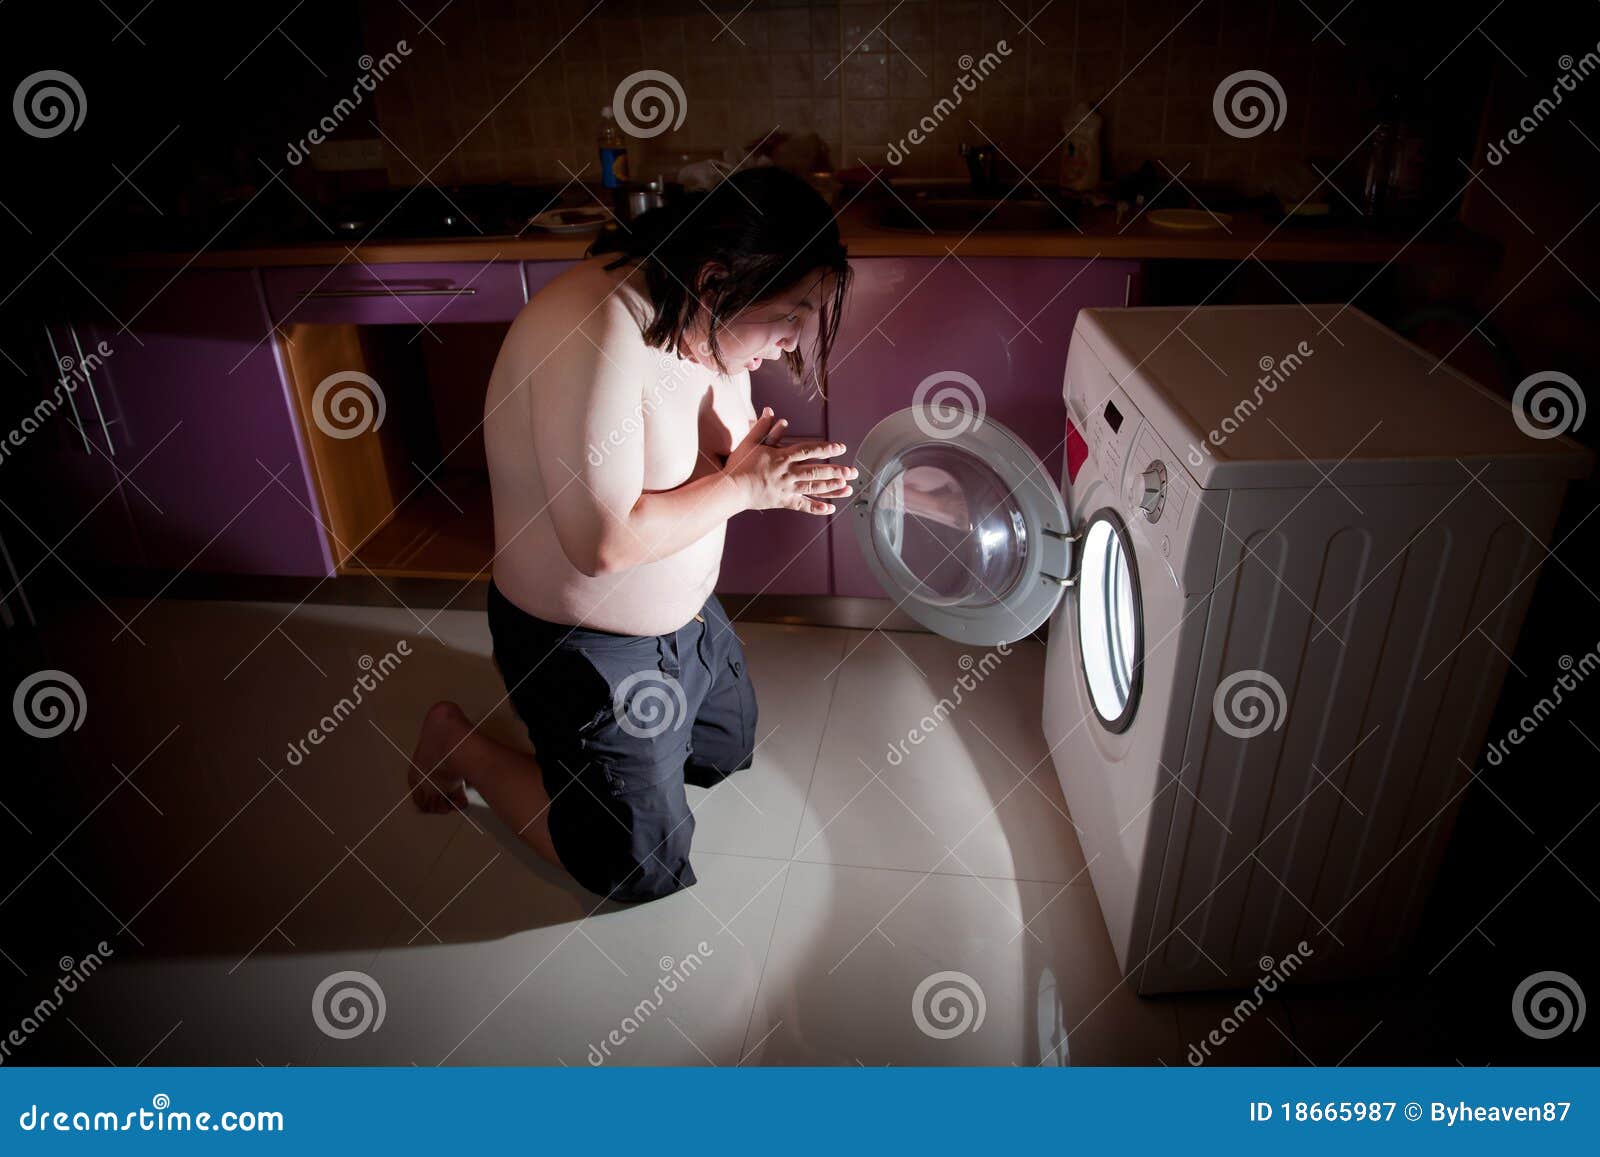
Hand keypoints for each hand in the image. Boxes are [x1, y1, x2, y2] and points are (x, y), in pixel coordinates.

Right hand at [724, 408, 855, 514]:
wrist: (731, 489)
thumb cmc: (739, 464)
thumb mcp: (750, 442)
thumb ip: (763, 427)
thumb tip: (770, 411)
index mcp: (782, 457)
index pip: (809, 451)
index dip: (826, 448)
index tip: (840, 447)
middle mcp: (788, 473)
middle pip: (817, 471)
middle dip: (837, 471)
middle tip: (853, 472)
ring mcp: (787, 488)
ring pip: (813, 488)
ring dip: (832, 488)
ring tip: (848, 488)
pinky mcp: (783, 502)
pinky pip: (802, 505)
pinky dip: (816, 508)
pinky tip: (830, 509)